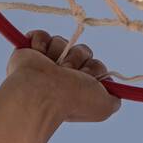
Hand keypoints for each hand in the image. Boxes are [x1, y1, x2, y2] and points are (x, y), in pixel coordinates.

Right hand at [6, 30, 121, 123]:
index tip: (88, 79)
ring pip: (63, 41)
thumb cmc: (73, 100)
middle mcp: (62, 74)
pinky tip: (38, 56)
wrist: (43, 90)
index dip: (94, 69)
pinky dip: (41, 43)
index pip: (95, 65)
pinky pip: (42, 35)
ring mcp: (45, 62)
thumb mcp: (103, 107)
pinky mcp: (29, 50)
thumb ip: (113, 101)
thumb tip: (113, 91)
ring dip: (60, 53)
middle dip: (78, 59)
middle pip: (82, 50)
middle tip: (68, 73)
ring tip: (51, 68)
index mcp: (77, 86)